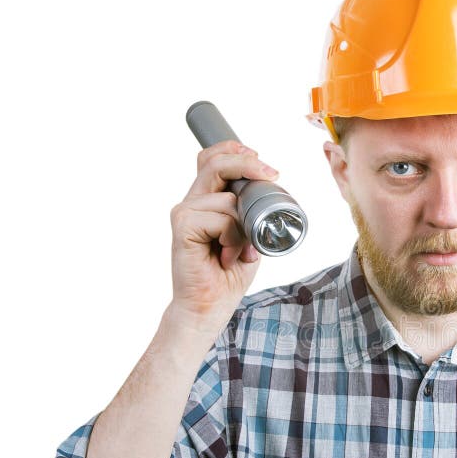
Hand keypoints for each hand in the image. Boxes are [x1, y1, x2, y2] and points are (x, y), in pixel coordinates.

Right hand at [168, 139, 278, 334]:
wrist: (209, 306)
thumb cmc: (228, 274)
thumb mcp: (248, 236)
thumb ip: (250, 211)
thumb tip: (266, 186)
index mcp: (206, 201)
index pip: (211, 160)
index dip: (234, 151)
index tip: (259, 158)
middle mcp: (192, 202)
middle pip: (215, 163)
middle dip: (247, 164)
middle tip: (273, 175)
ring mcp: (185, 212)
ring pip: (227, 199)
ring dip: (243, 227)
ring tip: (236, 251)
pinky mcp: (183, 226)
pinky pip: (222, 219)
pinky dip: (233, 238)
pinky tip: (225, 257)